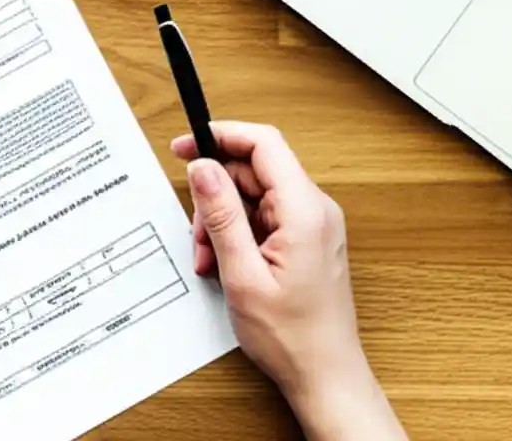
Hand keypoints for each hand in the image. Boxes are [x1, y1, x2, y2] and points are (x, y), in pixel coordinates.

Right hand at [173, 122, 404, 440]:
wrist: (324, 375)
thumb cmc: (292, 337)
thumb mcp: (242, 275)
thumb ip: (221, 216)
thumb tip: (202, 168)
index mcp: (304, 211)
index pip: (263, 144)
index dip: (221, 135)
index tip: (186, 145)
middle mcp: (314, 210)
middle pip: (253, 171)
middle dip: (215, 196)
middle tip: (197, 234)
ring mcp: (312, 224)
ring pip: (253, 196)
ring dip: (222, 221)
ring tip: (211, 260)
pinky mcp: (305, 238)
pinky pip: (263, 217)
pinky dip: (237, 234)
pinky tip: (225, 264)